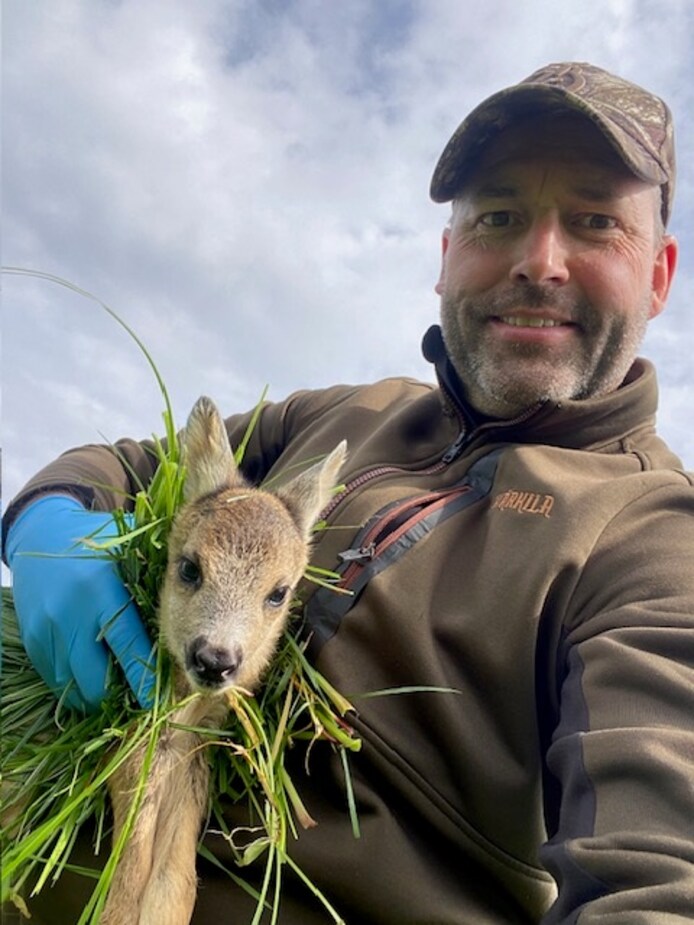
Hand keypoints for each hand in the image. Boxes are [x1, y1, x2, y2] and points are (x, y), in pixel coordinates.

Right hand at [5, 495, 154, 711]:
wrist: (43, 533)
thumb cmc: (99, 545)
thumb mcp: (130, 554)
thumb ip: (154, 583)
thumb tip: (192, 619)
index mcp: (102, 592)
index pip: (128, 647)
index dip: (144, 680)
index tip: (159, 699)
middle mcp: (72, 614)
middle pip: (97, 679)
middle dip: (120, 694)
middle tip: (139, 694)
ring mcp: (48, 629)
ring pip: (75, 685)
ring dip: (97, 693)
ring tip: (118, 686)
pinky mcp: (33, 639)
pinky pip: (56, 679)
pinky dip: (76, 684)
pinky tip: (94, 674)